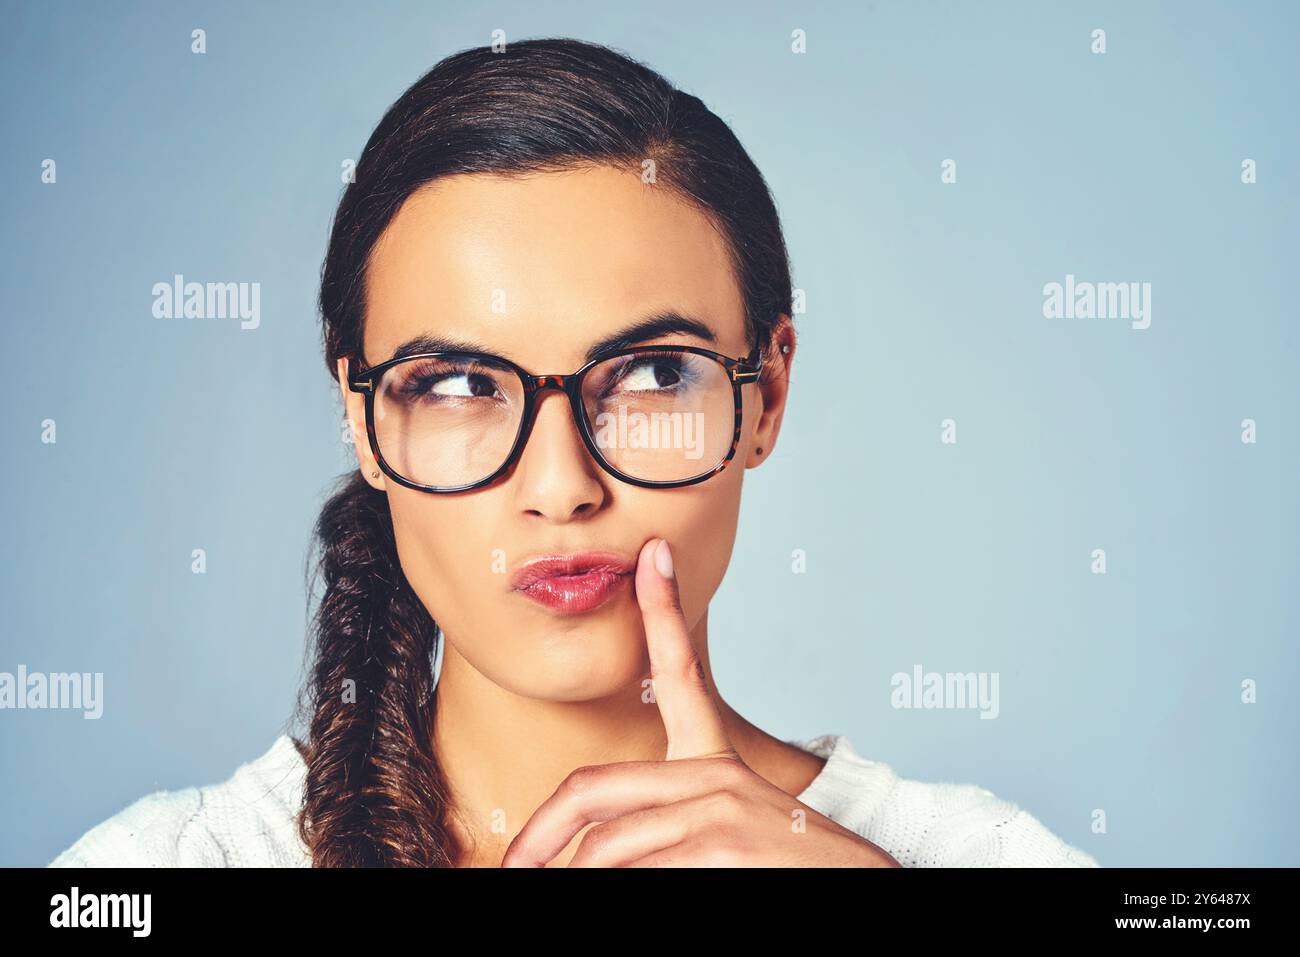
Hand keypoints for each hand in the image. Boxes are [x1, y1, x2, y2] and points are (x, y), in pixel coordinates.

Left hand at [499, 537, 901, 867]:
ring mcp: (719, 805)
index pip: (680, 670)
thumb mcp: (720, 830)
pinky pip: (637, 868)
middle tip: (512, 866)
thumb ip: (664, 820)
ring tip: (542, 887)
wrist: (860, 885)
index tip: (653, 555)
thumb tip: (594, 846)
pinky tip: (601, 891)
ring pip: (605, 844)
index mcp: (711, 758)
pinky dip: (606, 887)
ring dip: (568, 876)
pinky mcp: (723, 843)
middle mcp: (713, 772)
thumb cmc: (781, 867)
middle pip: (592, 789)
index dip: (663, 609)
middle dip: (540, 834)